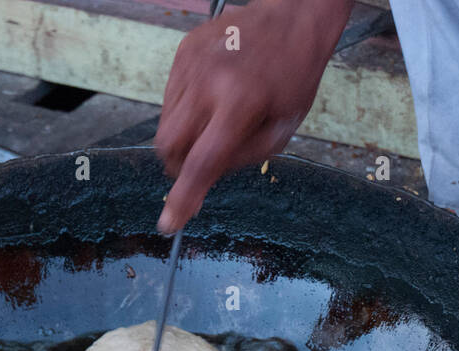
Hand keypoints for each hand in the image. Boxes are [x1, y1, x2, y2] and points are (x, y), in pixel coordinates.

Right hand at [155, 0, 354, 232]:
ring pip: (166, 125)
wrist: (293, 17)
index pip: (201, 163)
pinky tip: (211, 97)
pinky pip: (169, 99)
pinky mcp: (184, 53)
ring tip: (215, 119)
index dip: (184, 197)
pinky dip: (184, 111)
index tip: (169, 222)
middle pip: (169, 147)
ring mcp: (192, 65)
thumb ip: (241, 159)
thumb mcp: (281, 128)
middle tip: (202, 159)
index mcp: (240, 104)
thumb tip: (201, 183)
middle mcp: (209, 83)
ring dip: (184, 137)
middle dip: (179, 164)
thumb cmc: (293, 76)